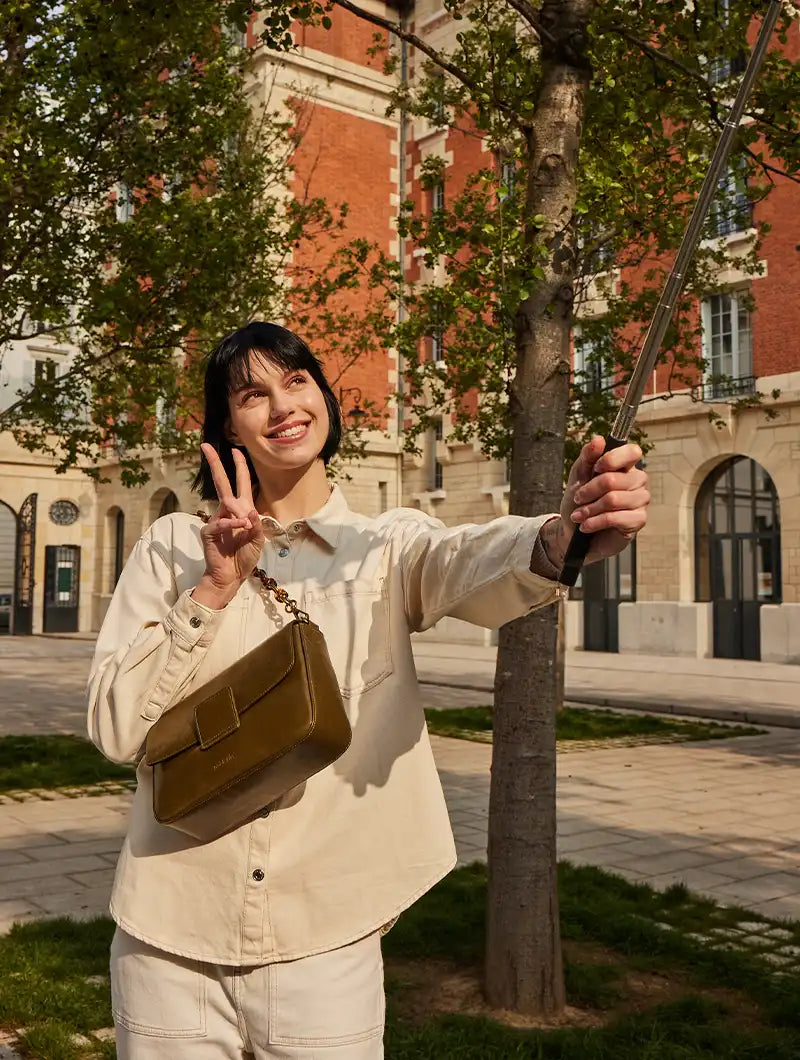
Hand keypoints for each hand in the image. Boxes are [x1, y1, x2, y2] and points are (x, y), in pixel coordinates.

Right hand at [192, 444, 265, 607]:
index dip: (239, 467)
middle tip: (206, 446)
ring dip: (239, 513)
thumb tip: (249, 512)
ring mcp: (217, 520)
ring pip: (227, 504)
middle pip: (221, 483)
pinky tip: (240, 528)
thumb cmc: (245, 558)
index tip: (235, 450)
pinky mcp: (209, 531)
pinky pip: (220, 522)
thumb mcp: (258, 541)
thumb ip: (256, 526)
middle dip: (215, 464)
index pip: (240, 484)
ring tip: (246, 529)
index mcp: (242, 511)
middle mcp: (227, 511)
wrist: (231, 577)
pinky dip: (231, 524)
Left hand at [543, 437, 649, 567]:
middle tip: (578, 499)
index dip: (612, 458)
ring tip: (578, 515)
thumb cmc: (579, 503)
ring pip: (613, 499)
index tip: (595, 468)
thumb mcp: (578, 477)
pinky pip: (615, 518)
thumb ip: (587, 457)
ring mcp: (640, 501)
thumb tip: (599, 439)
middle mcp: (637, 481)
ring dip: (589, 509)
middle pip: (613, 479)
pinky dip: (594, 522)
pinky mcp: (639, 520)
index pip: (632, 452)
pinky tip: (586, 526)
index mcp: (626, 466)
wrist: (574, 534)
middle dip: (588, 490)